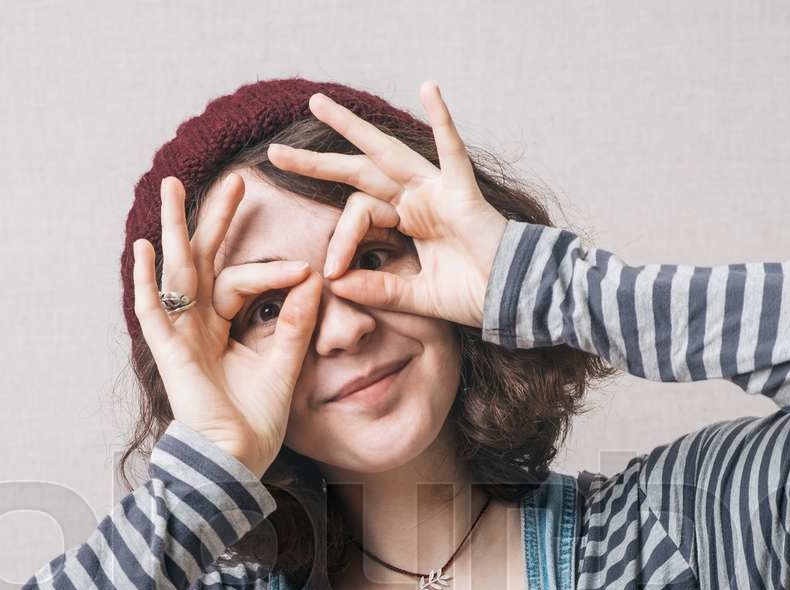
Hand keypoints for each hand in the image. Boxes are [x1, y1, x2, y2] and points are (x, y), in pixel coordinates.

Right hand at [132, 171, 323, 477]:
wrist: (235, 461)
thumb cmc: (255, 422)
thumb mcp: (285, 365)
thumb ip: (296, 324)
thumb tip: (314, 278)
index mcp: (224, 327)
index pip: (243, 279)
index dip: (274, 270)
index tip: (308, 269)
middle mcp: (199, 325)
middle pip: (206, 259)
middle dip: (217, 219)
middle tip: (235, 180)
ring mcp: (180, 335)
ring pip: (175, 271)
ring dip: (173, 228)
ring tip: (170, 186)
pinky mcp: (167, 352)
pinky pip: (153, 311)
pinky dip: (147, 280)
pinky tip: (144, 248)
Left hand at [265, 81, 508, 330]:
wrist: (513, 303)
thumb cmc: (473, 297)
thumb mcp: (415, 297)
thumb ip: (378, 289)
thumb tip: (335, 284)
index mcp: (407, 221)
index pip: (359, 216)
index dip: (341, 240)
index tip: (331, 271)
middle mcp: (418, 199)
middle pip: (359, 171)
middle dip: (319, 161)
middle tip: (276, 152)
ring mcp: (438, 191)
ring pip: (387, 152)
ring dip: (352, 128)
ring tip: (318, 104)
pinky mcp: (462, 192)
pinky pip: (452, 151)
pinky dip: (443, 120)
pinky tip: (429, 88)